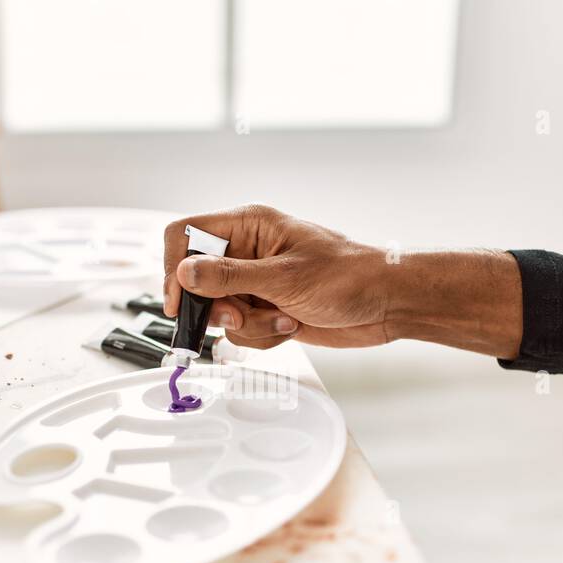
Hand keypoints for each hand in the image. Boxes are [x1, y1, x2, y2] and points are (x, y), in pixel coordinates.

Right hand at [162, 205, 393, 349]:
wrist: (387, 305)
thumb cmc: (349, 276)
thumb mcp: (284, 277)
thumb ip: (229, 276)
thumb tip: (185, 272)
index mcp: (249, 226)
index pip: (186, 235)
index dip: (175, 267)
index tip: (179, 300)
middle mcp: (248, 252)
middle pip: (197, 280)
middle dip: (216, 306)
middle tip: (237, 314)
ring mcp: (256, 283)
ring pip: (219, 311)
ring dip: (246, 325)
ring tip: (280, 318)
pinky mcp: (267, 309)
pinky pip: (241, 330)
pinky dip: (261, 335)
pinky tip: (290, 326)